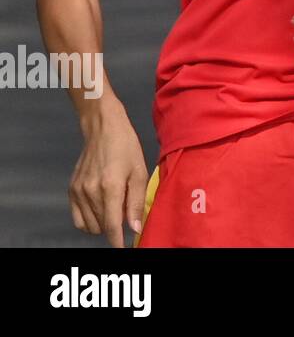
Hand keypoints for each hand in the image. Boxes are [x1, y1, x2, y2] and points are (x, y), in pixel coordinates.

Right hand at [70, 102, 148, 247]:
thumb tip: (135, 228)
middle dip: (115, 227)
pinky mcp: (71, 190)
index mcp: (109, 187)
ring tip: (115, 207)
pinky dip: (89, 220)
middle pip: (101, 227)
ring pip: (89, 225)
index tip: (125, 247)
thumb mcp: (139, 172)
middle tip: (127, 213)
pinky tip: (101, 209)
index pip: (112, 225)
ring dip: (103, 224)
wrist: (103, 129)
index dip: (118, 240)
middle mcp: (90, 192)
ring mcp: (78, 191)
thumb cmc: (126, 147)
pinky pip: (78, 218)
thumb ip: (136, 202)